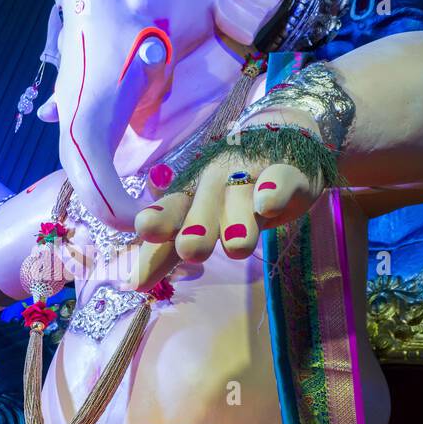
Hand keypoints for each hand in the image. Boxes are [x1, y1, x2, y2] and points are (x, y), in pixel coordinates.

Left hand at [134, 130, 325, 264]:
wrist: (282, 141)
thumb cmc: (229, 194)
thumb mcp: (197, 219)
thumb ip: (168, 250)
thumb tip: (135, 282)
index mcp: (190, 196)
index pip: (170, 212)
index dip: (158, 224)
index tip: (145, 236)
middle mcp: (216, 184)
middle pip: (204, 205)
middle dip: (196, 229)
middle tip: (190, 250)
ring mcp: (251, 175)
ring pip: (241, 198)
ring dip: (237, 221)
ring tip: (236, 247)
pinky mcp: (287, 172)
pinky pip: (281, 180)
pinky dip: (274, 191)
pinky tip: (268, 205)